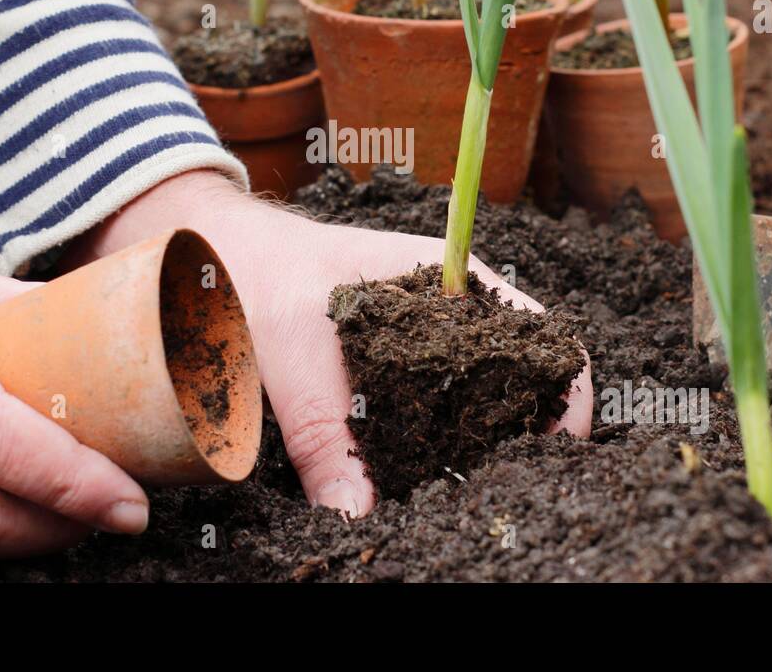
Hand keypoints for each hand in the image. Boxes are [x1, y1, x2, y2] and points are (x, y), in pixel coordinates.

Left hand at [71, 169, 593, 518]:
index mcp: (454, 281)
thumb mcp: (292, 352)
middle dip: (520, 437)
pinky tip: (413, 481)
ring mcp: (422, 342)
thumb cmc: (257, 272)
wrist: (204, 254)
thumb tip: (357, 517)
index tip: (554, 453)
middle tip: (497, 490)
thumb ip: (325, 435)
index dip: (566, 397)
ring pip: (475, 403)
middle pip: (519, 380)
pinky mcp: (389, 373)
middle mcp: (449, 312)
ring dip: (474, 448)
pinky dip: (431, 448)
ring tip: (458, 494)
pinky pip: (429, 415)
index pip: (547, 336)